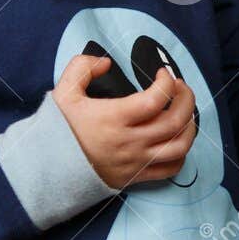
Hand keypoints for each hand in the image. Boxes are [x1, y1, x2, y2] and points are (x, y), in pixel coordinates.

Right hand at [53, 54, 197, 188]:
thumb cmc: (59, 129)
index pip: (155, 100)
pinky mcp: (137, 177)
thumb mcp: (64, 92)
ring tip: (184, 112)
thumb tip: (106, 62)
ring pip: (180, 146)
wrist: (48, 168)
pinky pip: (171, 169)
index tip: (163, 73)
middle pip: (175, 121)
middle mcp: (130, 141)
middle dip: (186, 99)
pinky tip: (176, 139)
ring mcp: (136, 161)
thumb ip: (82, 67)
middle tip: (180, 87)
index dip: (166, 83)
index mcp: (114, 118)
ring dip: (190, 126)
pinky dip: (181, 153)